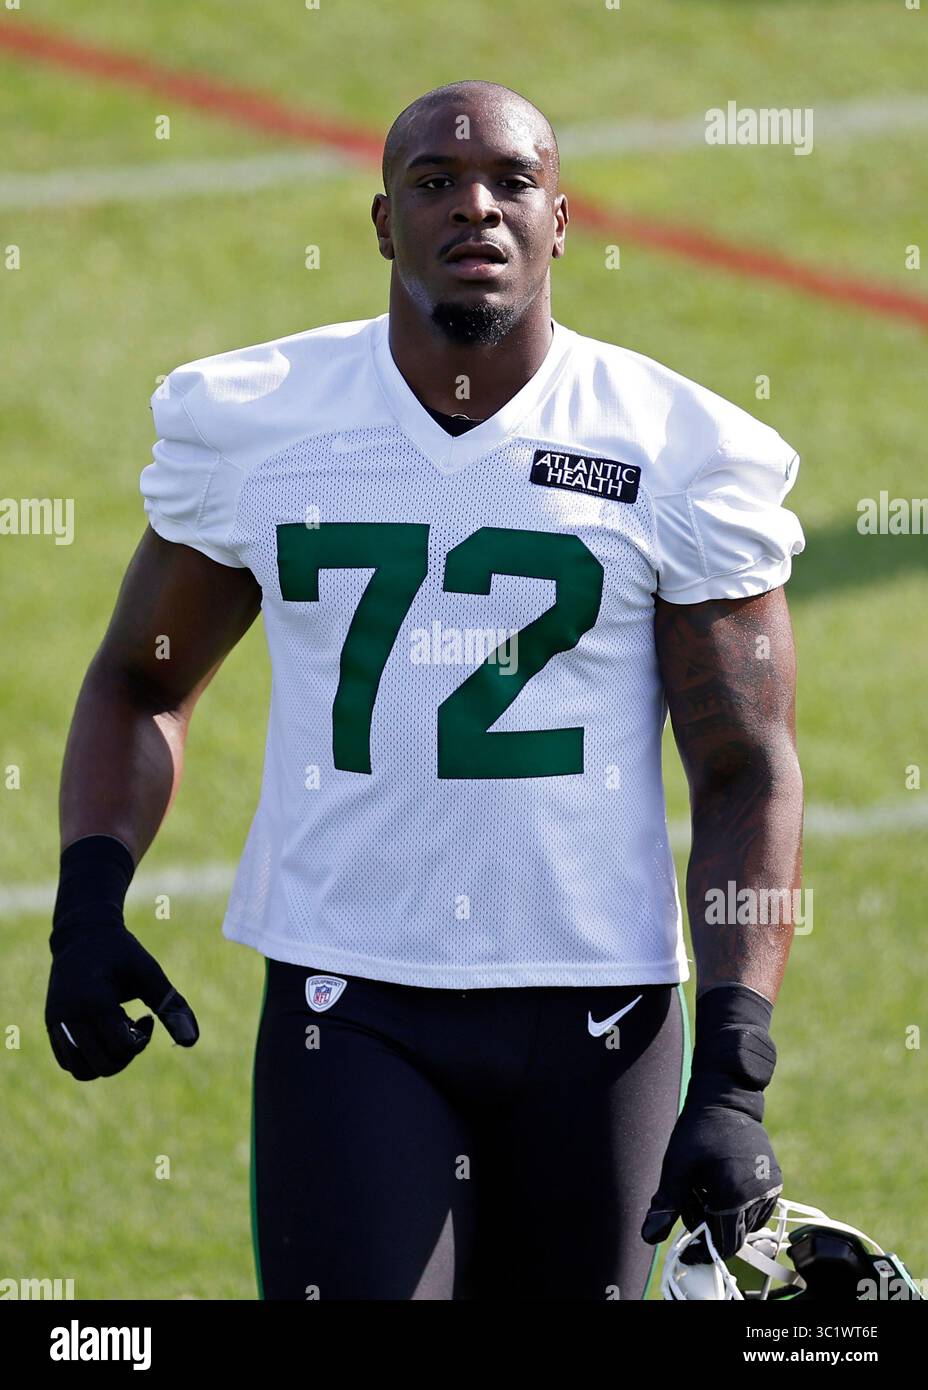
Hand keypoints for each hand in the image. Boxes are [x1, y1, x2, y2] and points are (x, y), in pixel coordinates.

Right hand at [46, 922, 198, 1080]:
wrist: (82, 935)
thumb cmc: (121, 953)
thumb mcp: (149, 973)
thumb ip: (172, 1005)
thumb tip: (192, 1041)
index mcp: (93, 1001)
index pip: (121, 1047)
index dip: (142, 1040)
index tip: (147, 1018)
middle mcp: (69, 1017)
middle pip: (102, 1065)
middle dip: (127, 1055)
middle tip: (133, 1028)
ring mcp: (56, 1024)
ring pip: (81, 1071)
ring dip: (106, 1061)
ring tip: (116, 1033)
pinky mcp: (51, 1027)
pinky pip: (69, 1062)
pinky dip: (90, 1058)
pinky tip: (102, 1032)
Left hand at [641, 1099, 781, 1261]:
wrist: (727, 1100)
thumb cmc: (698, 1130)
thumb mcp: (676, 1167)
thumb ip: (666, 1205)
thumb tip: (649, 1237)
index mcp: (734, 1195)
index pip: (723, 1244)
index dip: (703, 1251)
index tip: (687, 1248)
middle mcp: (759, 1196)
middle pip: (733, 1235)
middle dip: (709, 1229)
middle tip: (691, 1201)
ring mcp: (771, 1188)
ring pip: (746, 1225)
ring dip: (724, 1218)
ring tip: (705, 1189)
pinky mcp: (775, 1181)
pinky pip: (757, 1210)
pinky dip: (737, 1207)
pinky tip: (721, 1184)